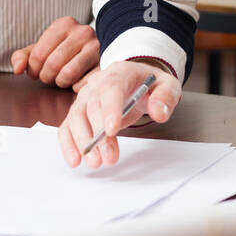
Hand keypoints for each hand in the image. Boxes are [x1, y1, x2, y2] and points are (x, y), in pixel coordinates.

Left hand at [10, 16, 98, 88]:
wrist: (94, 53)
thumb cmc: (62, 52)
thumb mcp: (41, 50)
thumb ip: (23, 57)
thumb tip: (18, 69)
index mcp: (64, 24)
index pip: (38, 54)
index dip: (33, 68)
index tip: (37, 70)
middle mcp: (83, 32)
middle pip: (53, 64)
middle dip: (46, 77)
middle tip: (49, 77)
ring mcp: (97, 48)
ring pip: (68, 74)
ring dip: (60, 82)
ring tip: (62, 78)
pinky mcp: (105, 64)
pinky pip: (83, 84)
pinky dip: (75, 87)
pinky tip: (77, 80)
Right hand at [57, 61, 180, 168]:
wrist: (137, 81)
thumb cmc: (150, 84)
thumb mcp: (167, 86)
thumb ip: (166, 97)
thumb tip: (159, 112)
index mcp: (120, 73)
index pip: (111, 88)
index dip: (110, 109)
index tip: (112, 130)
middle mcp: (97, 83)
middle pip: (92, 106)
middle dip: (98, 134)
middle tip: (108, 157)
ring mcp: (85, 97)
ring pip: (76, 117)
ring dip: (82, 141)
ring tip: (94, 162)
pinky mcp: (79, 111)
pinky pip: (68, 126)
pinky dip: (68, 143)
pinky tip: (75, 159)